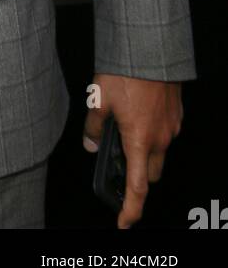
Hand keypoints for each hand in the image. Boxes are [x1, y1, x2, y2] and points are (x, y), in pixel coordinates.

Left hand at [84, 74, 183, 227]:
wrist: (150, 46)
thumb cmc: (126, 71)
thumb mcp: (98, 99)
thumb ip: (93, 127)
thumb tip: (91, 143)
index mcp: (139, 141)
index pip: (138, 187)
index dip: (130, 209)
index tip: (123, 221)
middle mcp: (160, 138)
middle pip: (150, 172)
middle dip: (136, 174)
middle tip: (117, 161)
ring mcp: (171, 126)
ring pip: (158, 152)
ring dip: (143, 150)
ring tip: (123, 128)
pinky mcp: (175, 112)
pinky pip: (164, 132)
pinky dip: (151, 132)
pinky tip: (135, 113)